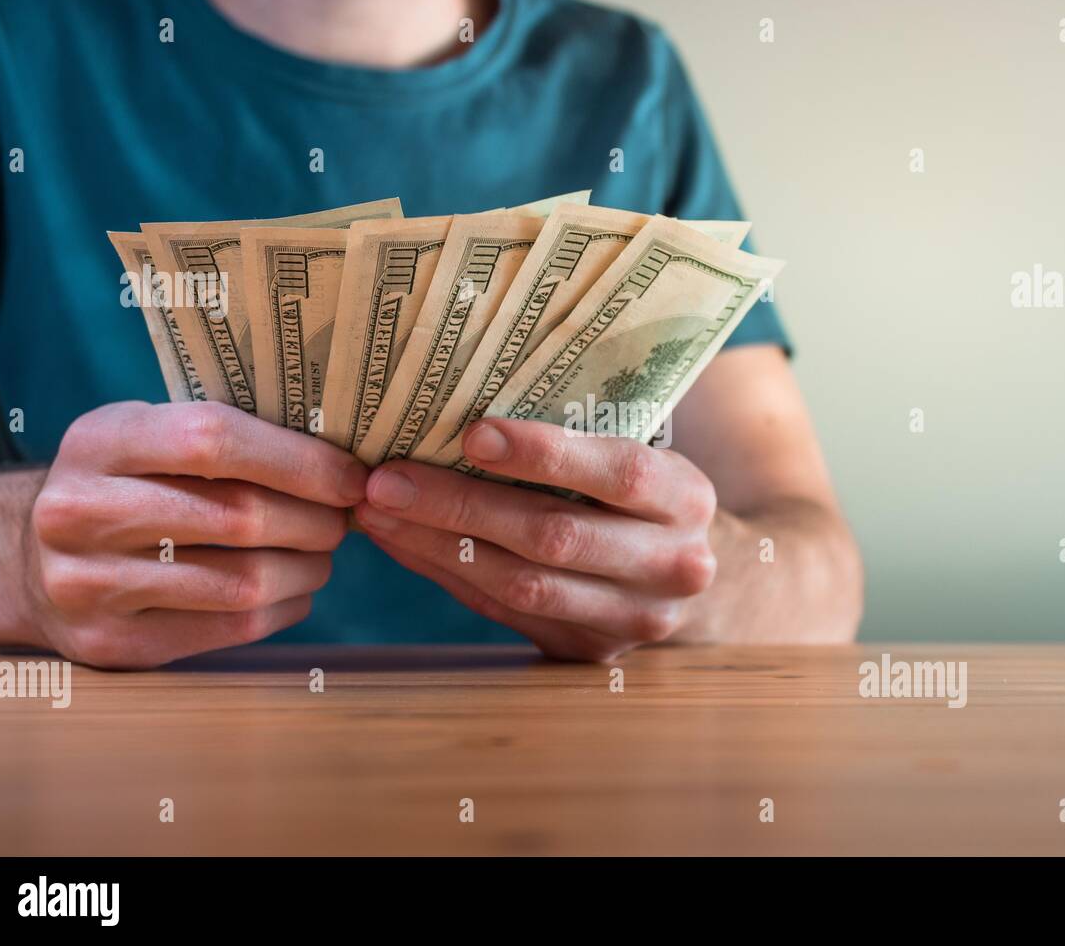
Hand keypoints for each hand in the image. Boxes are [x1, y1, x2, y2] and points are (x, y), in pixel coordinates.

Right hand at [27, 401, 367, 667]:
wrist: (25, 558)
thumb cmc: (124, 482)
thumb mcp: (149, 434)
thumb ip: (227, 435)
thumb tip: (346, 457)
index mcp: (101, 441)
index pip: (216, 440)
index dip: (302, 461)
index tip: (353, 475)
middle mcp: (84, 511)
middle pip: (240, 517)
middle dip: (316, 519)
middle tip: (344, 517)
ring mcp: (91, 584)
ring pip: (244, 582)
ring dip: (308, 567)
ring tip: (321, 553)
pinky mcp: (113, 642)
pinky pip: (232, 628)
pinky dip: (284, 607)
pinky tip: (292, 589)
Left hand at [355, 418, 718, 661]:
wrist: (681, 573)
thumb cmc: (637, 495)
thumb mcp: (634, 454)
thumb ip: (575, 439)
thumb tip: (458, 412)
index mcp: (686, 498)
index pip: (619, 472)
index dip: (545, 454)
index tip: (471, 433)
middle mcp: (673, 565)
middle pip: (556, 537)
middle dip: (462, 505)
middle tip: (387, 478)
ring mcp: (636, 619)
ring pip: (524, 585)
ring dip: (439, 547)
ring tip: (378, 512)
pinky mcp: (595, 653)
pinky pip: (507, 612)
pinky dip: (448, 575)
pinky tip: (404, 544)